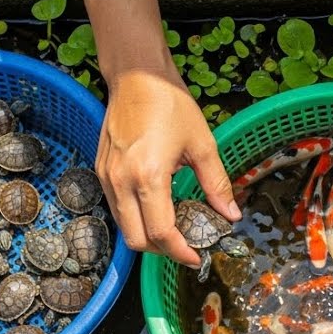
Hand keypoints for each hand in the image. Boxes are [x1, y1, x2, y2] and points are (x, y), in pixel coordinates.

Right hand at [95, 67, 238, 265]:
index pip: (161, 233)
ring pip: (124, 227)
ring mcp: (107, 177)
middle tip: (186, 246)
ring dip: (148, 237)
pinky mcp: (101, 171)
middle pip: (137, 240)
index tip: (197, 257)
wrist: (137, 76)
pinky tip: (157, 209)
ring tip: (174, 230)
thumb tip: (231, 215)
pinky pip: (116, 209)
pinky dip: (136, 220)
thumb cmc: (170, 104)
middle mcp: (121, 181)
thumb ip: (217, 184)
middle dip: (163, 251)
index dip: (180, 252)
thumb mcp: (202, 144)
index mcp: (148, 176)